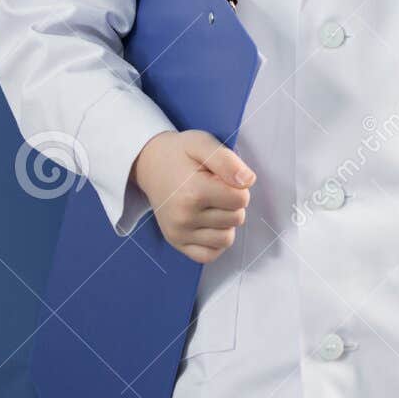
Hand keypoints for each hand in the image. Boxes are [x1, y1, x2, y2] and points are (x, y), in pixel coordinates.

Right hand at [132, 130, 254, 263]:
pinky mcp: (177, 243)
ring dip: (226, 222)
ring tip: (211, 204)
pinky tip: (209, 222)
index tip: (221, 176)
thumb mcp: (203, 143)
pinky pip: (210, 254)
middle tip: (214, 187)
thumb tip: (248, 181)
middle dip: (233, 202)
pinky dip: (215, 241)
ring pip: (227, 238)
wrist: (150, 163)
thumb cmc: (180, 152)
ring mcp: (179, 233)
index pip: (241, 199)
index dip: (238, 185)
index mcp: (193, 192)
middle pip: (237, 218)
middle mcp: (184, 217)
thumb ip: (227, 161)